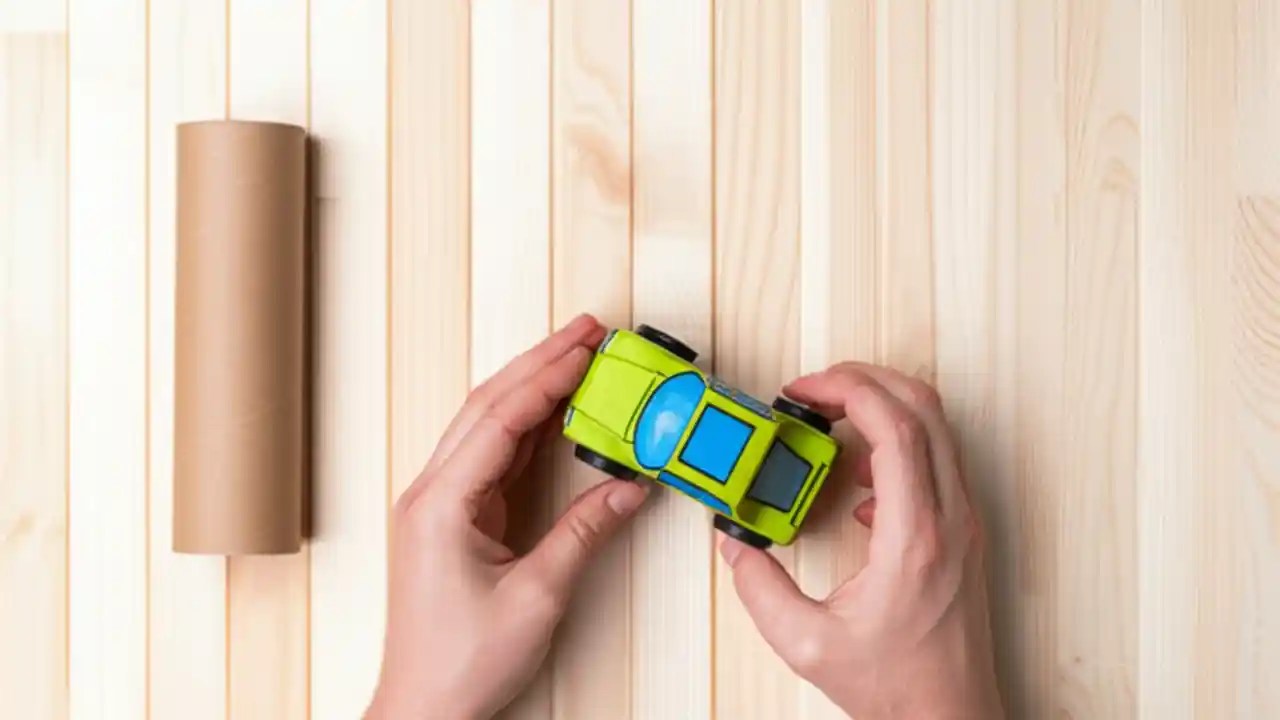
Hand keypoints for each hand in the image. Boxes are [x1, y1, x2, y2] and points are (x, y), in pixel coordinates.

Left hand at [368, 315, 650, 719]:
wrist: (423, 706)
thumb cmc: (460, 662)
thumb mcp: (536, 596)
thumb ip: (584, 533)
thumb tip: (626, 487)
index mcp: (442, 504)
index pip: (500, 419)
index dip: (547, 377)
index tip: (586, 347)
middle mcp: (431, 493)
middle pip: (488, 406)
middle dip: (539, 363)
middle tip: (585, 331)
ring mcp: (438, 504)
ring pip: (485, 424)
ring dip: (530, 387)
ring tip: (575, 358)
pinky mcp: (451, 518)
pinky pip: (489, 455)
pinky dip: (524, 426)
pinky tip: (553, 412)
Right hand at [718, 363, 1002, 719]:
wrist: (950, 716)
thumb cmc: (899, 685)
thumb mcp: (807, 643)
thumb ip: (760, 589)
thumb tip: (735, 544)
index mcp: (915, 535)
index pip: (896, 427)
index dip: (847, 390)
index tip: (805, 390)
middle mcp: (950, 518)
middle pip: (924, 407)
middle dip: (865, 381)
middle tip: (816, 389)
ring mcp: (964, 522)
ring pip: (936, 428)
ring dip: (883, 409)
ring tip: (832, 424)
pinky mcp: (963, 533)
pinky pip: (936, 461)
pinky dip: (896, 447)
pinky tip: (860, 485)